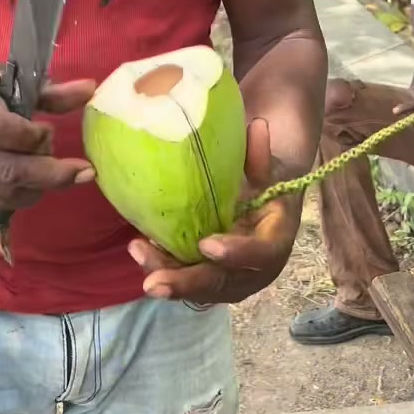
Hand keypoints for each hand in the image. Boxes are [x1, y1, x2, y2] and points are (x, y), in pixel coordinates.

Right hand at [0, 63, 95, 211]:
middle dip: (53, 174)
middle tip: (85, 171)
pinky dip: (24, 195)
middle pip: (8, 170)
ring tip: (57, 171)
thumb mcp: (5, 80)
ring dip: (41, 186)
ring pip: (5, 193)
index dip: (32, 135)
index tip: (49, 130)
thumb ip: (48, 92)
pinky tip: (37, 182)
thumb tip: (90, 89)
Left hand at [129, 117, 300, 306]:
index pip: (260, 255)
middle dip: (186, 283)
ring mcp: (230, 280)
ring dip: (167, 278)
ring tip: (139, 255)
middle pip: (220, 283)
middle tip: (153, 283)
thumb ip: (261, 155)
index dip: (235, 253)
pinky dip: (163, 268)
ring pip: (198, 288)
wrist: (268, 207)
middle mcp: (253, 271)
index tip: (206, 244)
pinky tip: (140, 250)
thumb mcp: (270, 171)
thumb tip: (257, 126)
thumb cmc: (268, 185)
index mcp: (275, 243)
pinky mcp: (210, 278)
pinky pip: (186, 280)